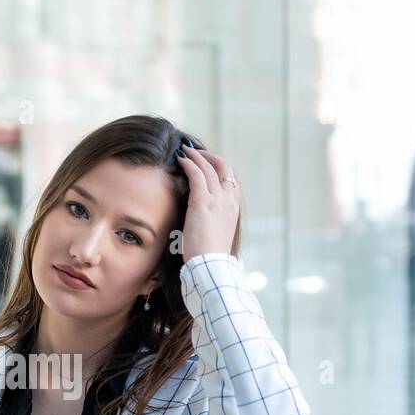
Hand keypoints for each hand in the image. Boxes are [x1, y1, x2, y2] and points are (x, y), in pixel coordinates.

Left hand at [175, 142, 241, 262]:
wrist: (212, 265)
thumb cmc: (210, 256)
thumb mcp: (216, 235)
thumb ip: (212, 222)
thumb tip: (200, 220)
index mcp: (234, 208)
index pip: (230, 179)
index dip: (219, 166)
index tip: (207, 162)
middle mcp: (229, 200)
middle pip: (223, 167)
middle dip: (209, 156)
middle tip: (195, 150)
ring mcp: (218, 199)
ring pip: (209, 168)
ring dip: (196, 155)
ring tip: (184, 149)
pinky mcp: (203, 202)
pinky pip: (197, 175)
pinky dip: (189, 164)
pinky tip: (180, 159)